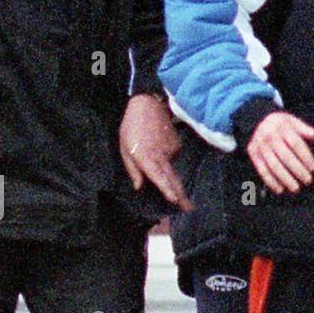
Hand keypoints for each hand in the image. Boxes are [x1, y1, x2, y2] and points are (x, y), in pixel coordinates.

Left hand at [119, 93, 191, 209]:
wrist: (148, 104)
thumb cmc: (132, 127)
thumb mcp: (124, 148)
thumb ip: (132, 169)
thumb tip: (138, 186)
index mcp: (146, 157)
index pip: (158, 176)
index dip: (167, 188)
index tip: (175, 199)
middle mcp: (161, 155)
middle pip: (173, 178)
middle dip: (181, 195)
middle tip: (189, 208)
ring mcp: (171, 150)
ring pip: (172, 169)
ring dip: (171, 177)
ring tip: (162, 170)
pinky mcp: (177, 145)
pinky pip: (171, 158)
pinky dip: (167, 159)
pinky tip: (159, 149)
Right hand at [246, 111, 313, 193]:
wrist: (258, 121)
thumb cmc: (282, 124)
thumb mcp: (294, 122)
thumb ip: (307, 131)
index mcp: (282, 127)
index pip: (296, 144)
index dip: (305, 157)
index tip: (313, 168)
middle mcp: (269, 136)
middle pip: (285, 156)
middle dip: (298, 170)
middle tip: (308, 180)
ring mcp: (260, 145)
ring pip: (274, 165)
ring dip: (285, 178)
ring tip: (295, 188)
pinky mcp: (253, 154)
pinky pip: (262, 169)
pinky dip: (270, 181)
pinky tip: (280, 189)